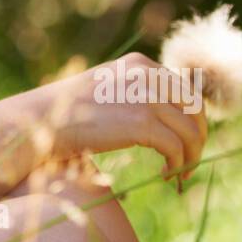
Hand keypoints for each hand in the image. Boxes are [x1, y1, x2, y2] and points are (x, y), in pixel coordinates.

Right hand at [34, 52, 208, 189]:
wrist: (44, 120)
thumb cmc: (70, 112)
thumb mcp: (109, 90)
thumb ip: (137, 93)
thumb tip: (167, 117)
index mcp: (141, 64)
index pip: (186, 91)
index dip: (192, 120)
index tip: (185, 143)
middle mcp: (148, 75)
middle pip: (196, 109)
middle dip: (198, 139)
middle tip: (188, 163)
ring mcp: (146, 98)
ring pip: (191, 131)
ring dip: (190, 158)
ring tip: (179, 176)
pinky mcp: (141, 123)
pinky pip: (177, 149)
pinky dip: (177, 166)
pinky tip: (165, 176)